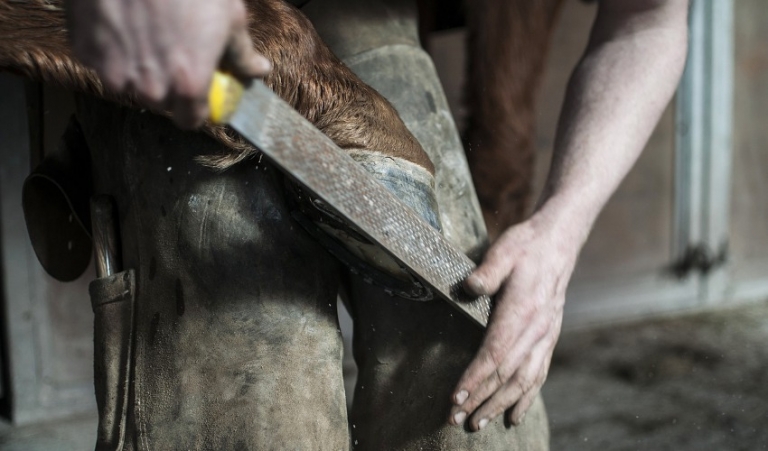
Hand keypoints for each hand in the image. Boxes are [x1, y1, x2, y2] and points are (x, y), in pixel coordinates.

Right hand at [67, 0, 270, 127]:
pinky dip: (111, 47)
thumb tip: (258, 69)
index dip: (196, 107)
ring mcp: (113, 71)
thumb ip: (242, 53)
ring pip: (127, 84)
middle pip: (159, 103)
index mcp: (188, 85)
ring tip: (147, 33)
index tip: (198, 93)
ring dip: (137, 68)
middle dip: (168, 85)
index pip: (190, 121)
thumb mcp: (230, 17)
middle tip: (173, 53)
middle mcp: (149, 87)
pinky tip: (123, 22)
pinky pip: (100, 60)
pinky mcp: (86, 51)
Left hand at [449, 211, 579, 429]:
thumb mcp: (503, 251)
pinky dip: (526, 398)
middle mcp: (537, 330)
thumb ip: (486, 271)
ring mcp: (546, 336)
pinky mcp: (549, 338)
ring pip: (524, 381)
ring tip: (479, 423)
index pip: (495, 353)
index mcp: (523, 311)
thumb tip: (467, 287)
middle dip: (481, 400)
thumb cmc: (525, 246)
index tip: (456, 397)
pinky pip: (538, 375)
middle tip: (457, 419)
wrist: (558, 242)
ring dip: (501, 405)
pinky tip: (514, 415)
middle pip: (507, 375)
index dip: (475, 378)